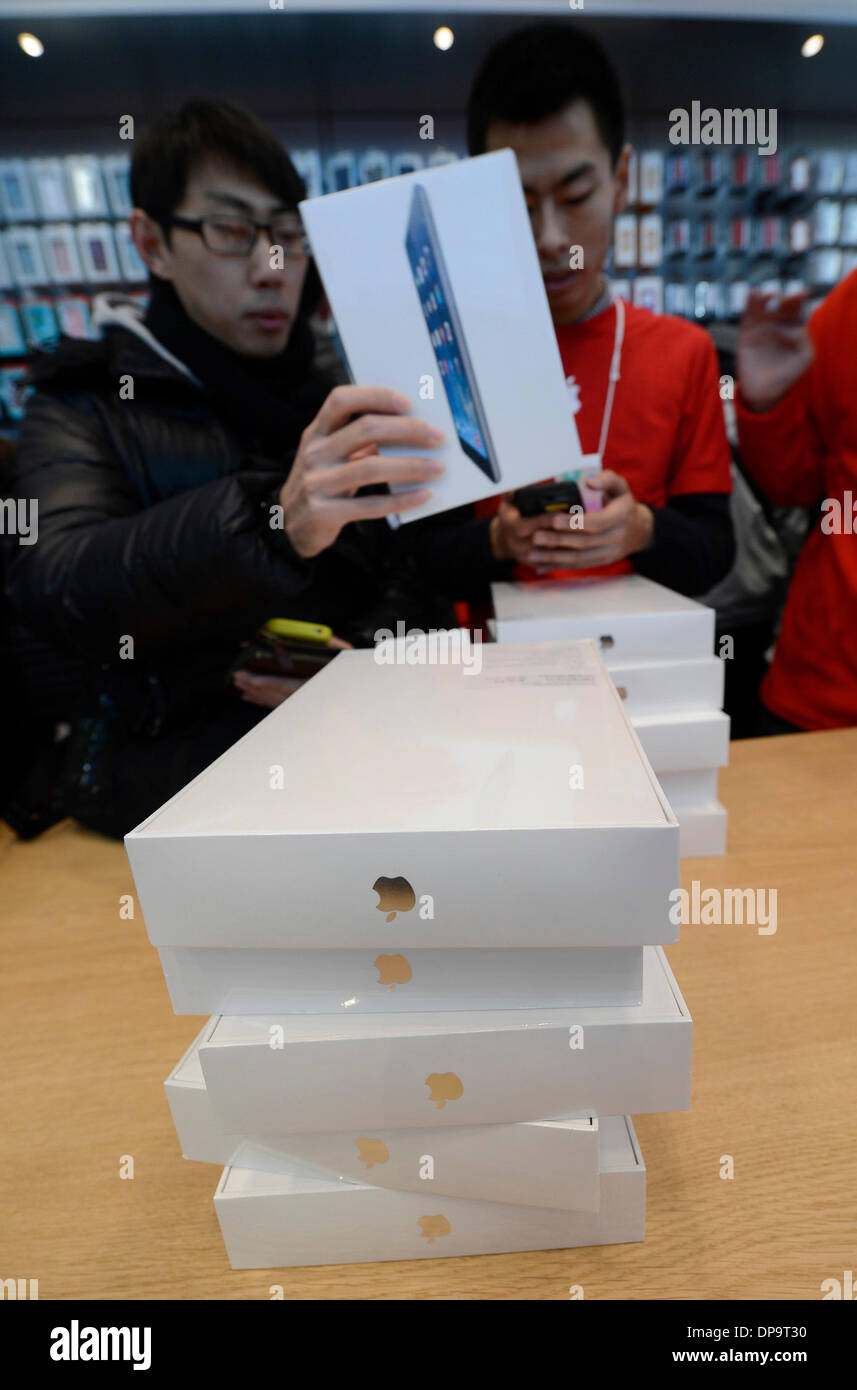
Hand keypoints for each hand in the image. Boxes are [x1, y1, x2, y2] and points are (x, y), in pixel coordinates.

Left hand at [232, 636, 351, 707]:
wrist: (359, 689)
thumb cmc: (348, 671)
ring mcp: (305, 704)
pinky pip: (279, 705)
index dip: (270, 683)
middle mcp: (311, 698)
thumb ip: (332, 644)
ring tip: (240, 684)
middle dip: (256, 687)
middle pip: (278, 695)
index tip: (253, 680)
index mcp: (320, 685)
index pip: (290, 686)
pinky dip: (264, 700)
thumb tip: (318, 639)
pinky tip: (251, 696)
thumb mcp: (343, 654)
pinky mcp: (300, 706)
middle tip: (239, 678)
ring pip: (277, 701)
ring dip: (257, 694)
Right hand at [278, 385, 445, 557]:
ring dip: (410, 466)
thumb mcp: (331, 455)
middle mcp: (313, 454)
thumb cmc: (323, 482)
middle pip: (364, 430)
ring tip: (438, 467)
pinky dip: (400, 500)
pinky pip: (369, 506)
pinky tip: (423, 495)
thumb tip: (411, 427)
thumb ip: (359, 440)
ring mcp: (316, 483)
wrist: (291, 525)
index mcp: (316, 432)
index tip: (408, 402)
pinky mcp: (324, 513)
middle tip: (437, 437)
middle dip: (407, 430)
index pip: (340, 400)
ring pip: (370, 468)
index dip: (374, 396)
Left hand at [491, 472, 652, 570]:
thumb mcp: (621, 487)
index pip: (596, 522)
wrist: (639, 530)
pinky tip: (541, 566)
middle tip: (536, 536)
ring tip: (533, 554)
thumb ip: (607, 479)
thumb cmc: (623, 504)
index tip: (554, 519)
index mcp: (621, 516)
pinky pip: (578, 566)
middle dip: (558, 540)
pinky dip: (559, 566)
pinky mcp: (601, 562)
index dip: (574, 522)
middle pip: (584, 543)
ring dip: (554, 558)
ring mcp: (609, 553)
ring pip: (579, 559)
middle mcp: (617, 538)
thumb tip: (589, 482)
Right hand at [737, 289, 814, 412]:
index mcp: (793, 327)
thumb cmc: (788, 376)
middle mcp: (777, 324)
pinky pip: (748, 315)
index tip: (800, 294)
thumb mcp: (805, 357)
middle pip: (780, 304)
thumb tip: (791, 327)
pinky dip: (750, 303)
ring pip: (763, 306)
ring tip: (767, 295)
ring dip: (765, 296)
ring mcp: (761, 328)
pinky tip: (753, 293)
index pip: (796, 308)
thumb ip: (803, 339)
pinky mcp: (747, 334)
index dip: (798, 298)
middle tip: (783, 298)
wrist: (764, 392)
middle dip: (783, 298)